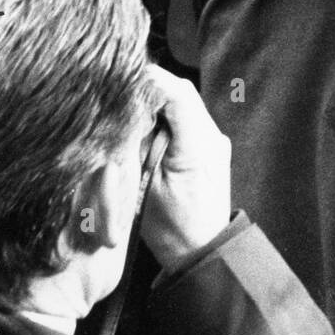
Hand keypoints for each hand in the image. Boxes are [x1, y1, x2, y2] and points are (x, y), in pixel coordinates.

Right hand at [140, 64, 232, 271]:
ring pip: (183, 102)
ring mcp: (215, 140)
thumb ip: (138, 146)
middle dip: (150, 87)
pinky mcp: (210, 146)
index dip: (148, 80)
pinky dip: (166, 114)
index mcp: (198, 144)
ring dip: (157, 100)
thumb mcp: (145, 188)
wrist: (203, 254)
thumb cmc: (171, 229)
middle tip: (120, 93)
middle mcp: (213, 136)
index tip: (121, 80)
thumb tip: (124, 111)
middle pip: (180, 92)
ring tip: (129, 109)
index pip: (176, 93)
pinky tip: (146, 124)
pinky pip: (187, 117)